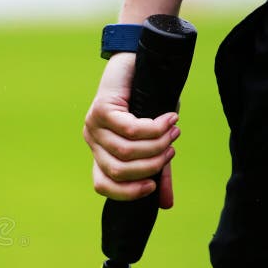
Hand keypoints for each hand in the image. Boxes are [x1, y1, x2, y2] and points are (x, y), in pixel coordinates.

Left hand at [83, 53, 179, 208]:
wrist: (141, 62)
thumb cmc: (149, 103)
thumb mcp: (154, 141)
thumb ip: (158, 170)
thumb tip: (165, 205)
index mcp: (101, 154)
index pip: (102, 185)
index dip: (126, 192)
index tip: (152, 185)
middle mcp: (93, 143)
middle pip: (119, 170)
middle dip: (152, 164)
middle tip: (172, 147)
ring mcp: (93, 126)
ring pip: (126, 151)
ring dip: (157, 144)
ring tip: (173, 131)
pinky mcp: (100, 110)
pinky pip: (130, 129)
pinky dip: (155, 128)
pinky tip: (169, 118)